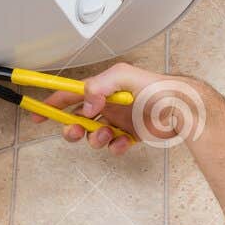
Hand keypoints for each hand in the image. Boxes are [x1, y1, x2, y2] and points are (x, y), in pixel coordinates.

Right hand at [33, 62, 210, 153]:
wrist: (184, 110)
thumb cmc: (161, 89)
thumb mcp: (126, 77)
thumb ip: (100, 86)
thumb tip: (85, 105)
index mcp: (105, 87)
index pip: (72, 93)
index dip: (54, 102)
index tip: (39, 111)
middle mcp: (110, 104)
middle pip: (78, 118)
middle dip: (72, 128)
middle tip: (76, 132)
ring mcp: (120, 121)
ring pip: (94, 135)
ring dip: (96, 138)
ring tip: (106, 135)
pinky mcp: (131, 136)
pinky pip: (114, 146)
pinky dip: (116, 147)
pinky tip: (124, 142)